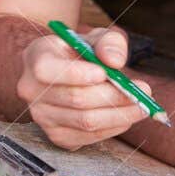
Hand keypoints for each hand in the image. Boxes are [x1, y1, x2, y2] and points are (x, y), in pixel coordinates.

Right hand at [16, 25, 154, 149]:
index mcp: (36, 58)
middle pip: (75, 99)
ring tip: (141, 105)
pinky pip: (88, 137)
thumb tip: (114, 62)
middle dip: (114, 96)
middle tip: (143, 92)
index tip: (105, 73)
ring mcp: (41, 116)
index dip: (77, 74)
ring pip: (85, 121)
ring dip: (120, 115)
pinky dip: (112, 128)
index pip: (47, 70)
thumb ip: (109, 42)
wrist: (67, 72)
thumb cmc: (81, 52)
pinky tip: (125, 116)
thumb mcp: (95, 38)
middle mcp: (31, 90)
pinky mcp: (56, 136)